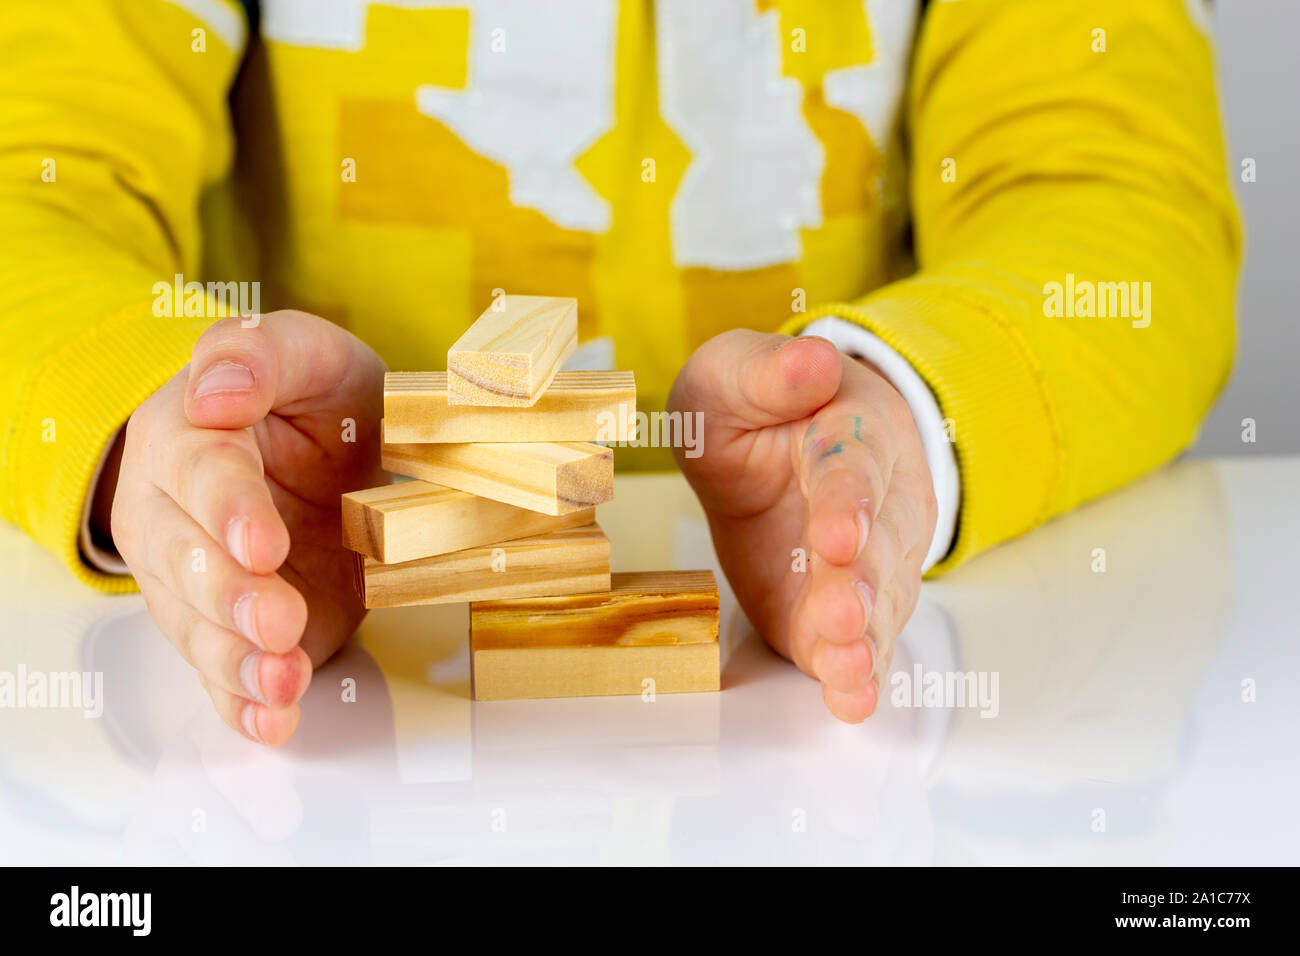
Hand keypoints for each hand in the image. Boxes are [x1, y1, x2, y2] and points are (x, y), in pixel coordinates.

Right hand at [107, 311, 386, 743]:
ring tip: (282, 679)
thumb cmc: (313, 404)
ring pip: (200, 629)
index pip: (200, 475)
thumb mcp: (307, 355)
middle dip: (232, 598)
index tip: (263, 544)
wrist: (321, 456)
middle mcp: (175, 518)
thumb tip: (217, 390)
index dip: (229, 512)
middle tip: (277, 620)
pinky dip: (244, 703)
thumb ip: (262, 355)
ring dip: (240, 662)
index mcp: (188, 440)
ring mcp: (198, 583)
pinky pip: (222, 674)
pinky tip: (270, 720)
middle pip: (188, 564)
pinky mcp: (232, 631)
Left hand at [668, 330, 937, 721]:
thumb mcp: (737, 373)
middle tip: (840, 614)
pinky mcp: (845, 610)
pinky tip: (850, 701)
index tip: (836, 533)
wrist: (778, 444)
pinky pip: (861, 643)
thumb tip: (812, 361)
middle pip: (875, 545)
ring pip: (878, 602)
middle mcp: (878, 502)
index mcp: (850, 432)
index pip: (851, 466)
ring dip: (862, 638)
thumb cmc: (758, 407)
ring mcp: (870, 562)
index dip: (845, 501)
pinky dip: (858, 675)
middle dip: (857, 583)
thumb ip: (769, 372)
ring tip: (848, 669)